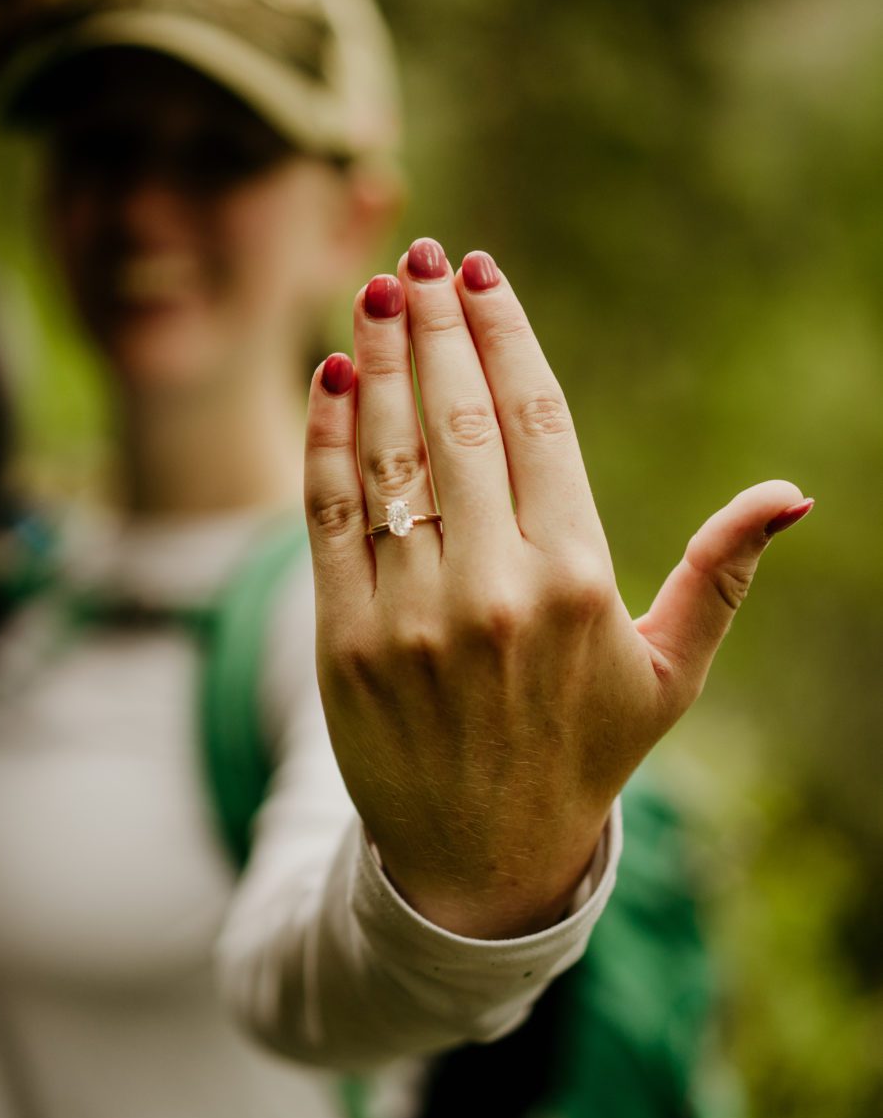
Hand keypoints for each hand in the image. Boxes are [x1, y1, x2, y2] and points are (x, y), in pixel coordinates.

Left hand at [304, 239, 811, 939]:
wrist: (478, 860)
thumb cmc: (583, 752)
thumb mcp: (668, 673)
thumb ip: (721, 575)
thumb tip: (790, 494)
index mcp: (578, 581)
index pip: (536, 422)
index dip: (506, 335)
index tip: (482, 273)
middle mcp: (494, 591)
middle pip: (458, 421)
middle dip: (436, 324)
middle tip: (418, 256)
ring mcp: (411, 617)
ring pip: (390, 456)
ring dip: (379, 361)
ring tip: (374, 293)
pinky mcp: (344, 644)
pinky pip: (330, 518)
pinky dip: (327, 441)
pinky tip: (332, 379)